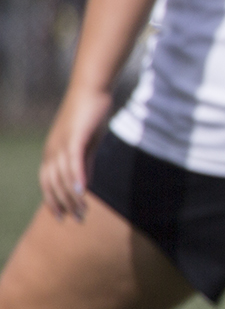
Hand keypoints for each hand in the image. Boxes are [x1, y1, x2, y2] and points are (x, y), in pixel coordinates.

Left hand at [40, 87, 114, 218]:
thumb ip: (83, 163)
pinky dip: (76, 179)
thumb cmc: (90, 114)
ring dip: (72, 197)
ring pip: (63, 177)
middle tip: (76, 219)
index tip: (62, 217)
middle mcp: (52, 149)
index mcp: (52, 151)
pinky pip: (73, 163)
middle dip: (62, 203)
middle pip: (52, 183)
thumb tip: (82, 183)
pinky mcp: (74, 138)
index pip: (47, 182)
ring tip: (82, 212)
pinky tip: (83, 192)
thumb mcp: (86, 143)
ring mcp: (61, 144)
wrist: (91, 89)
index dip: (52, 200)